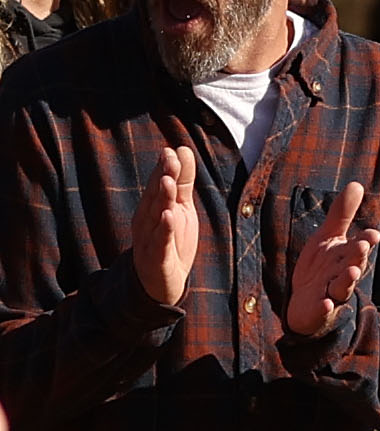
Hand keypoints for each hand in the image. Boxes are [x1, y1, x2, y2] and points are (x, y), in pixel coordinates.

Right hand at [132, 146, 199, 304]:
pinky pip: (160, 242)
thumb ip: (182, 181)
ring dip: (161, 199)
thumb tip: (182, 148)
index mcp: (152, 207)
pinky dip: (163, 229)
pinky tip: (168, 216)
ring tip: (168, 181)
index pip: (157, 184)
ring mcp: (149, 239)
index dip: (164, 168)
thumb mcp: (180, 208)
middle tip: (169, 157)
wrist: (160, 282)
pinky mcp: (156, 258)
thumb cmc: (170, 240)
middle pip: (155, 196)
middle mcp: (147, 220)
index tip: (172, 150)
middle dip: (162, 177)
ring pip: (155, 216)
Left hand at [287, 182, 379, 335]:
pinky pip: (324, 310)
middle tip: (362, 245)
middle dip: (359, 256)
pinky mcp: (319, 310)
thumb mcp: (329, 237)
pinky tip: (324, 303)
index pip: (360, 245)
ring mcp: (332, 292)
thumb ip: (343, 214)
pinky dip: (325, 307)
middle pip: (355, 264)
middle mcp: (343, 273)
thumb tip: (357, 184)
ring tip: (351, 273)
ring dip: (348, 280)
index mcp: (347, 255)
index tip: (373, 234)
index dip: (366, 240)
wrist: (306, 303)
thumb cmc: (321, 268)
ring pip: (343, 287)